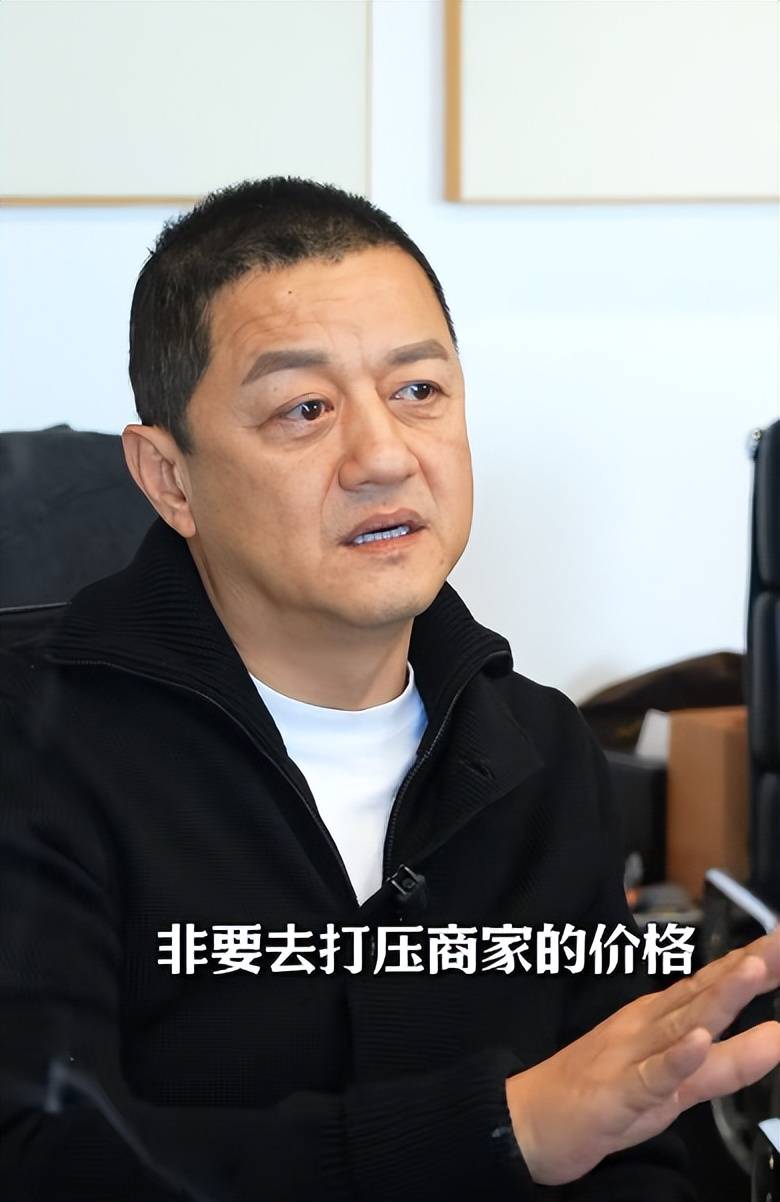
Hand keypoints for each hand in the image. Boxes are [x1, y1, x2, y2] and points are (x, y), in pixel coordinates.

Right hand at [505, 927, 779, 1185]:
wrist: (529, 1119)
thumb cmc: (602, 1095)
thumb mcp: (677, 1085)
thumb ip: (727, 1063)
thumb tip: (777, 1038)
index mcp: (659, 1019)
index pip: (713, 984)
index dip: (752, 962)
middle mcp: (647, 1028)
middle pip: (705, 994)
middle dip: (747, 969)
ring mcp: (630, 1056)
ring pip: (681, 1024)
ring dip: (718, 997)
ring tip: (753, 972)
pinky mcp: (616, 1093)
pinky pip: (649, 1076)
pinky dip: (674, 1059)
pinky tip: (696, 1044)